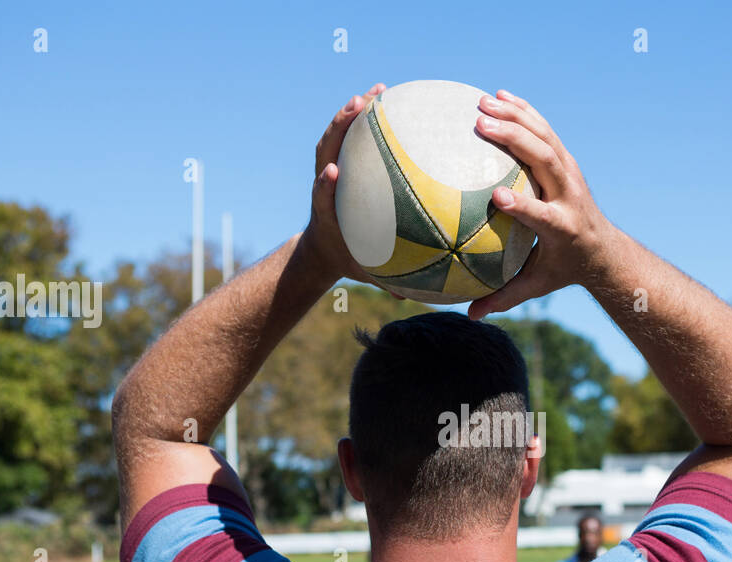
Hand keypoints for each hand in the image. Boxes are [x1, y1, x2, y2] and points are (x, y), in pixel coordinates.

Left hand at [302, 83, 404, 296]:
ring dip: (351, 113)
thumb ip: (386, 284)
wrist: (324, 249)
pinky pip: (351, 136)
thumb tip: (410, 299)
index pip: (321, 196)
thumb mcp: (367, 274)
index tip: (332, 172)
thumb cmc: (351, 261)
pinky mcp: (340, 163)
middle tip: (360, 105)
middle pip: (326, 151)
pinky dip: (364, 118)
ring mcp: (330, 172)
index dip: (324, 183)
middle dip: (339, 128)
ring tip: (376, 92)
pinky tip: (388, 103)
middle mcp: (326, 188)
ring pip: (335, 137)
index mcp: (327, 216)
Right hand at [466, 90, 617, 319]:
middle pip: (544, 161)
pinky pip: (545, 131)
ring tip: (483, 101)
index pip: (542, 214)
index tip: (497, 197)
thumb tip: (470, 314)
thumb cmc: (562, 269)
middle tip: (481, 124)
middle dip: (515, 140)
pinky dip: (525, 111)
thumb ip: (505, 297)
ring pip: (545, 138)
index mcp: (563, 227)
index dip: (523, 205)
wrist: (603, 249)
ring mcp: (570, 174)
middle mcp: (569, 196)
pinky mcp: (567, 161)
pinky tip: (500, 95)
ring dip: (516, 116)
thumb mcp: (537, 285)